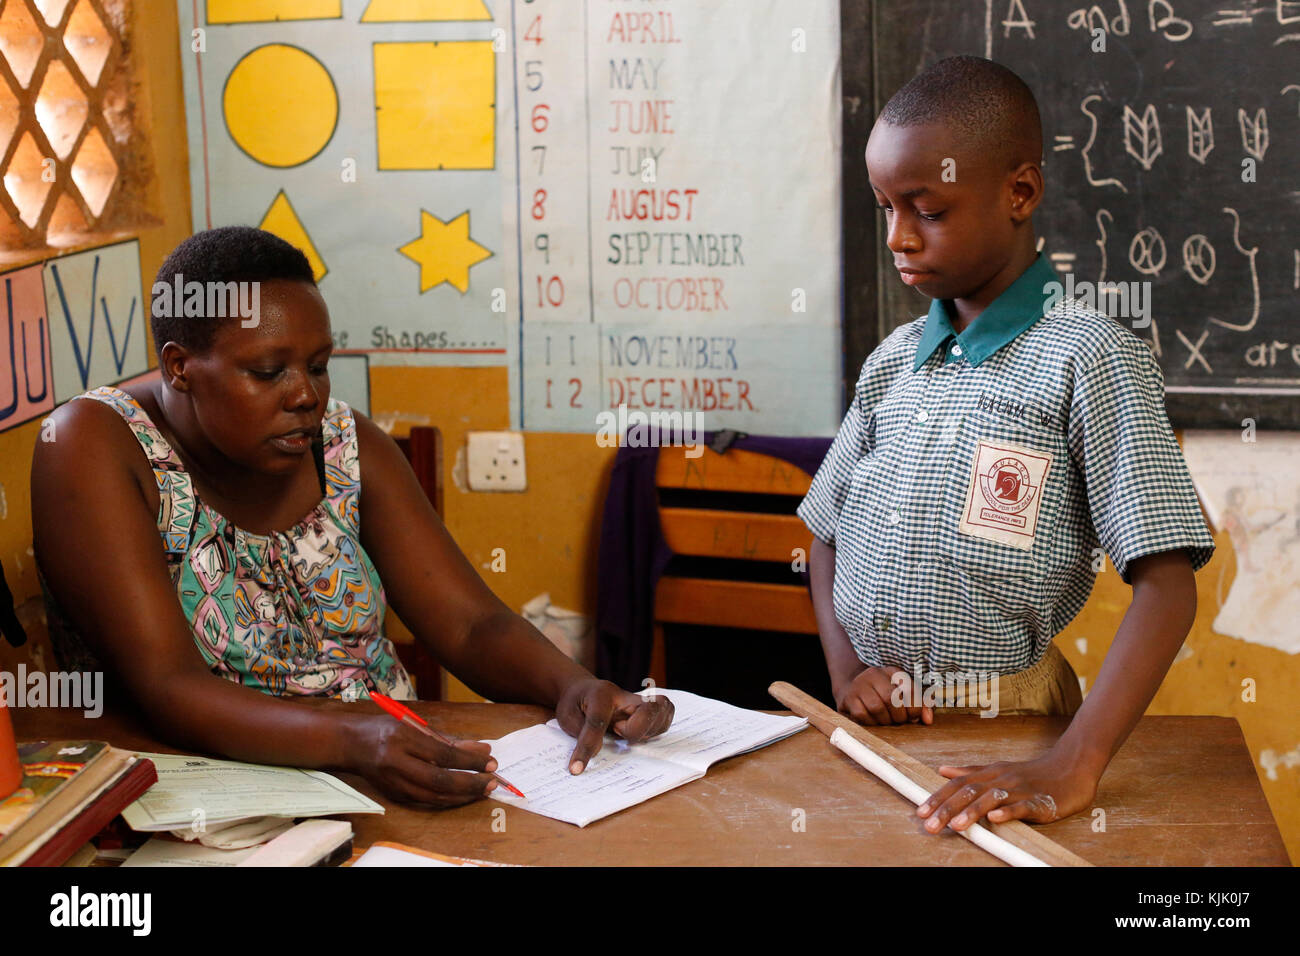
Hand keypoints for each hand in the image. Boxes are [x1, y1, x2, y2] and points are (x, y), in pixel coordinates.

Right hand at [345, 713, 497, 807]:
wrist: (350, 743)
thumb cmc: (386, 728)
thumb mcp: (416, 725)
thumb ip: (448, 740)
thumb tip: (482, 750)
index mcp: (402, 739)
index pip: (443, 755)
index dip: (470, 761)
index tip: (492, 762)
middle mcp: (395, 763)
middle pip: (439, 781)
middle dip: (470, 784)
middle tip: (492, 782)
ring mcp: (392, 782)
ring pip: (433, 797)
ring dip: (462, 796)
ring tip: (483, 790)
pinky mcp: (393, 795)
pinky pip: (425, 801)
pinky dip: (447, 800)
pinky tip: (463, 794)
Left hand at [556, 679, 674, 773]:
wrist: (585, 690)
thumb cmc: (576, 703)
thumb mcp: (567, 716)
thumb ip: (582, 733)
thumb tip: (599, 751)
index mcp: (601, 695)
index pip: (597, 721)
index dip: (587, 746)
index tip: (575, 768)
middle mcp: (625, 696)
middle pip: (648, 708)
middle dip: (638, 729)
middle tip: (618, 732)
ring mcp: (639, 702)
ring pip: (662, 711)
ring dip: (648, 730)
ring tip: (627, 733)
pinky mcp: (648, 711)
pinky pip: (665, 717)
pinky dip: (657, 729)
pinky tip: (640, 733)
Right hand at [836, 666, 932, 725]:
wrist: (853, 690)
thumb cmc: (884, 696)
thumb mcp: (904, 696)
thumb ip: (920, 706)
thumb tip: (928, 720)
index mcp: (892, 671)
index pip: (908, 688)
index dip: (914, 707)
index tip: (913, 717)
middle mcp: (874, 674)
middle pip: (891, 698)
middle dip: (899, 716)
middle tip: (899, 721)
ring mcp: (859, 685)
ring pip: (876, 707)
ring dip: (885, 720)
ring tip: (887, 721)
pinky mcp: (848, 698)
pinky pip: (862, 714)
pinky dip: (871, 722)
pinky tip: (874, 721)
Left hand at [915, 750, 1098, 833]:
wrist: (1070, 767)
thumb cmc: (1032, 773)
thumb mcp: (998, 770)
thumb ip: (970, 771)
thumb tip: (942, 770)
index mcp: (990, 773)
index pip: (958, 785)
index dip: (938, 798)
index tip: (921, 812)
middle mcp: (1001, 779)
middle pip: (969, 792)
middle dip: (947, 809)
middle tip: (930, 825)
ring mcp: (1020, 789)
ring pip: (991, 799)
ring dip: (971, 811)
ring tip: (955, 825)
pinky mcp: (1039, 800)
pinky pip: (1022, 806)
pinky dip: (1007, 812)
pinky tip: (995, 819)